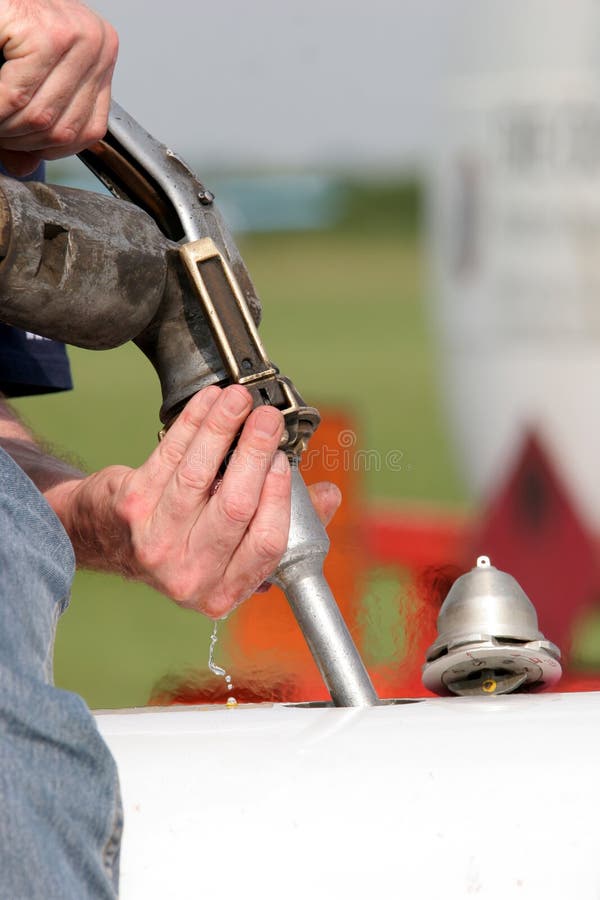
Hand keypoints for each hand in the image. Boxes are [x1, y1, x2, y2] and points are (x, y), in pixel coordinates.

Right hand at [0, 0, 117, 174]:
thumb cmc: (7, 26)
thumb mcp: (28, 75)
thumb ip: (34, 119)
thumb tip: (25, 168)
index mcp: (102, 54)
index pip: (88, 131)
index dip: (48, 148)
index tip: (19, 142)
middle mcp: (98, 42)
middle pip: (63, 128)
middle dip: (20, 140)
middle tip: (0, 131)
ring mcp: (77, 35)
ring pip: (40, 117)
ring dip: (5, 128)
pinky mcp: (46, 33)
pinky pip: (17, 97)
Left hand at [52, 385, 340, 618]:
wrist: (109, 541)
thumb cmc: (183, 542)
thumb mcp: (232, 552)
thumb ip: (282, 524)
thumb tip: (328, 496)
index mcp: (222, 591)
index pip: (266, 544)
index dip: (279, 497)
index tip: (284, 460)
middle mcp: (187, 574)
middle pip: (234, 507)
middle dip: (256, 453)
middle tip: (269, 419)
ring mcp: (155, 543)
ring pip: (198, 476)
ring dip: (223, 428)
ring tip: (240, 399)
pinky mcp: (131, 508)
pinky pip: (169, 456)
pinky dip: (193, 422)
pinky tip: (209, 401)